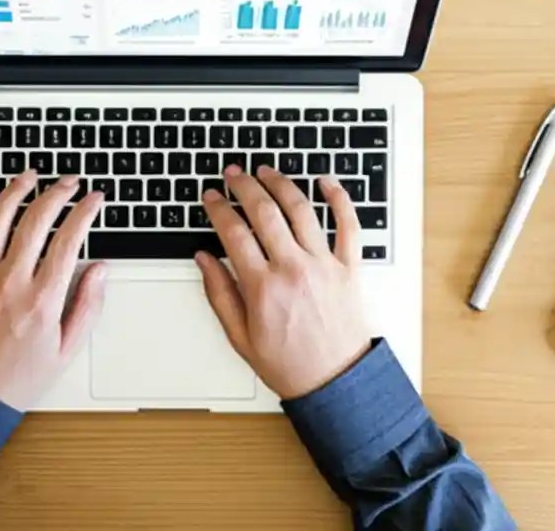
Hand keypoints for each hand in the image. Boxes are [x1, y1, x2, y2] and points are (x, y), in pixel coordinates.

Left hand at [0, 170, 105, 409]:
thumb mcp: (67, 350)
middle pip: (36, 220)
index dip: (85, 213)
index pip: (69, 241)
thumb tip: (101, 270)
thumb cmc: (17, 378)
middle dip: (58, 193)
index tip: (95, 200)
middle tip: (71, 183)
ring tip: (31, 175)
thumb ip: (87, 306)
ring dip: (16, 190)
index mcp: (42, 299)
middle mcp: (10, 281)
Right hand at [195, 165, 370, 399]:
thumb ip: (220, 293)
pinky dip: (339, 198)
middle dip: (244, 186)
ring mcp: (324, 265)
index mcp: (263, 287)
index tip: (211, 198)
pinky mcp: (350, 267)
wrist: (336, 382)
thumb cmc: (290, 364)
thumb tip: (204, 260)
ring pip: (301, 209)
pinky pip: (348, 224)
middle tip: (233, 174)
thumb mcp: (240, 336)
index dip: (218, 209)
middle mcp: (294, 269)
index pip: (233, 233)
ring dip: (281, 183)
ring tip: (266, 171)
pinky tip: (326, 182)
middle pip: (264, 212)